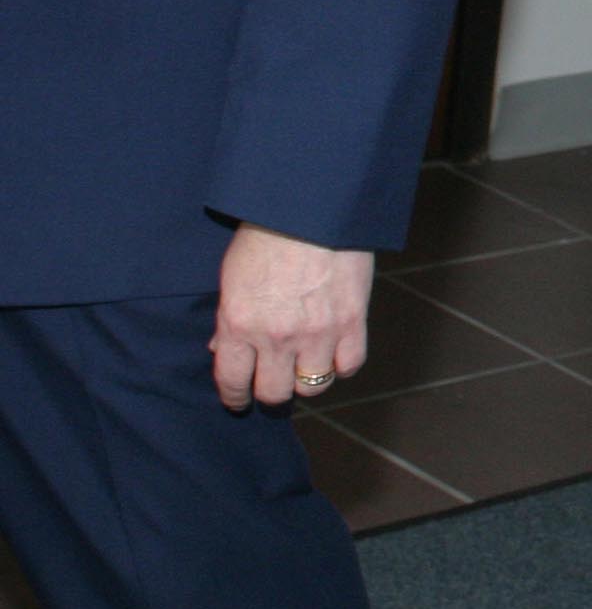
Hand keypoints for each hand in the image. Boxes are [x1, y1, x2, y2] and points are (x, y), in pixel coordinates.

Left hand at [210, 225, 373, 410]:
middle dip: (270, 392)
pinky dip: (341, 364)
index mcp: (239, 325)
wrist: (311, 208)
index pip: (232, 382)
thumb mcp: (232, 278)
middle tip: (274, 383)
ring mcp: (317, 332)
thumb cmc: (265, 236)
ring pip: (312, 385)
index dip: (235, 397)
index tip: (239, 400)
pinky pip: (349, 364)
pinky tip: (335, 353)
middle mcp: (276, 336)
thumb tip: (223, 349)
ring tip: (306, 366)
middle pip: (273, 393)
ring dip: (307, 380)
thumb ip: (228, 319)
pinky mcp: (352, 321)